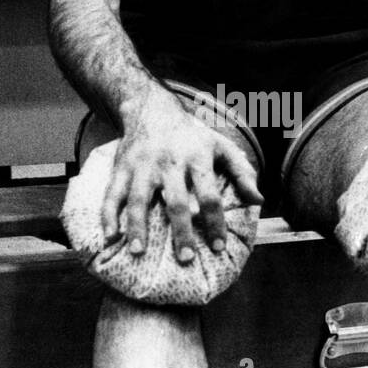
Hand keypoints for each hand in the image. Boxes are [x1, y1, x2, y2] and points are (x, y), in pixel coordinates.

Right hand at [102, 91, 263, 263]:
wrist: (151, 109)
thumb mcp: (221, 146)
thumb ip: (242, 172)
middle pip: (175, 201)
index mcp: (197, 158)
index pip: (209, 195)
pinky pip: (112, 194)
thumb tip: (259, 200)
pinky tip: (110, 238)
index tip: (218, 247)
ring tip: (138, 252)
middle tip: (186, 258)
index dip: (215, 222)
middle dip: (181, 231)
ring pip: (138, 199)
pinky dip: (108, 216)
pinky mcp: (121, 168)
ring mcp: (142, 166)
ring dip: (137, 227)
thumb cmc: (192, 134)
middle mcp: (169, 163)